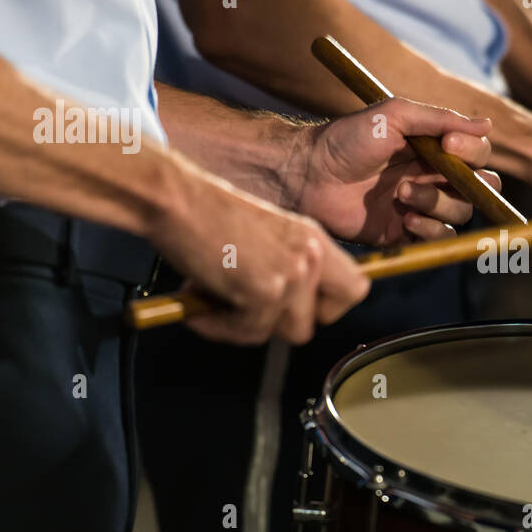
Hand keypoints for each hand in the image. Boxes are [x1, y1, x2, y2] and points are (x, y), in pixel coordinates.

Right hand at [150, 165, 368, 345]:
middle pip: (322, 321)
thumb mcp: (267, 238)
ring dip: (246, 325)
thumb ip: (286, 269)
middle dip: (283, 323)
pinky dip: (220, 327)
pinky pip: (249, 332)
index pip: (356, 289)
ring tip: (214, 299)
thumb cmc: (207, 215)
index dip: (328, 306)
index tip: (296, 305)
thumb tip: (283, 313)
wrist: (176, 198)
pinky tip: (198, 306)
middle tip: (247, 307)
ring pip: (285, 333)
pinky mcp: (265, 291)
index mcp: (314, 239)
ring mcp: (291, 274)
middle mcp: (310, 255)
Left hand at [294, 98, 500, 245]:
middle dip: (470, 184)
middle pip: (481, 188)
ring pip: (461, 213)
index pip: (479, 155)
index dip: (473, 152)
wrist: (309, 175)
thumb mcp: (395, 116)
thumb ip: (440, 119)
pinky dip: (429, 228)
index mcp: (435, 148)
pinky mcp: (407, 232)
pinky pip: (440, 237)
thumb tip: (488, 124)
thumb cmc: (347, 139)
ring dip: (438, 204)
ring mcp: (422, 206)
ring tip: (402, 194)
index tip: (449, 144)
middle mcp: (434, 177)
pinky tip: (404, 217)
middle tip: (439, 176)